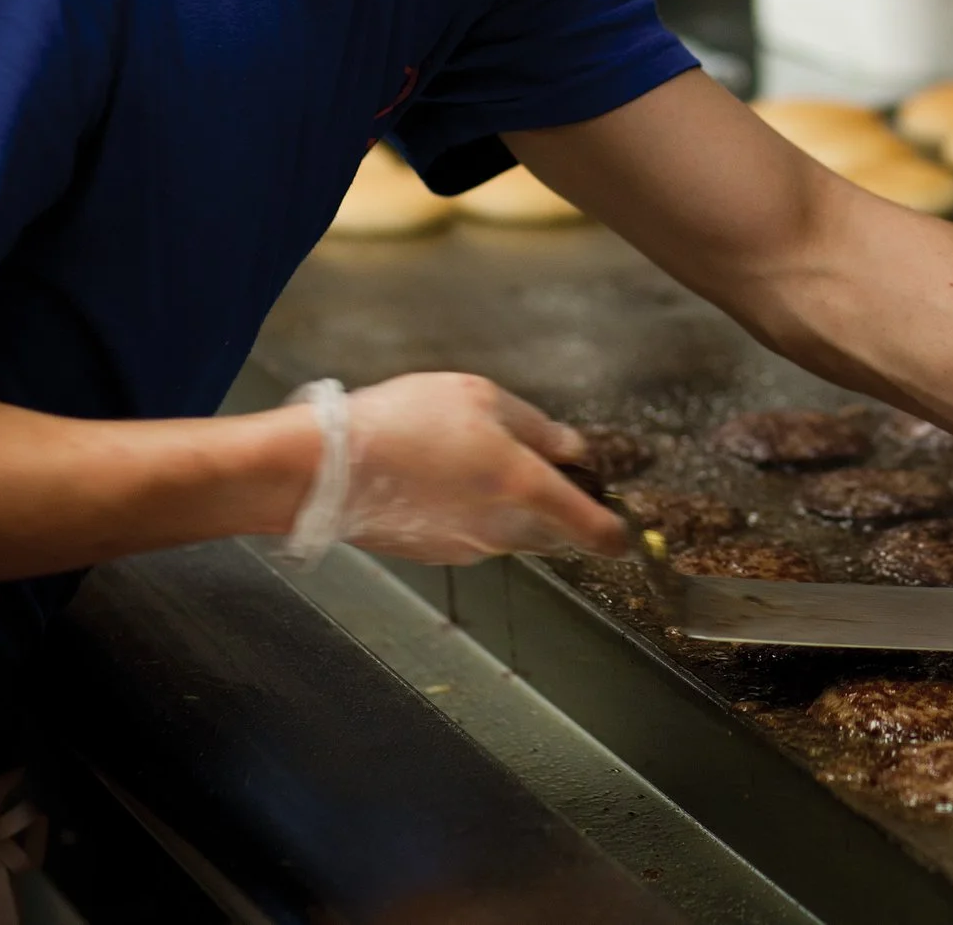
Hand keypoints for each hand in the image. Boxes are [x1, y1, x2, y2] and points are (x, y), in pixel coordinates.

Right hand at [298, 373, 628, 563]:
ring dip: (515, 507)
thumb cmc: (407, 421)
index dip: (616, 531)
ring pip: (514, 534)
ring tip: (480, 460)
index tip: (625, 528)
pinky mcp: (435, 554)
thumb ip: (538, 428)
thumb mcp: (482, 398)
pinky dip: (474, 513)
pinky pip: (474, 535)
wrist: (327, 468)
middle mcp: (503, 530)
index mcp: (526, 490)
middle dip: (563, 509)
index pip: (592, 529)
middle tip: (550, 468)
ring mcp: (467, 548)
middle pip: (556, 532)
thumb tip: (573, 450)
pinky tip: (444, 478)